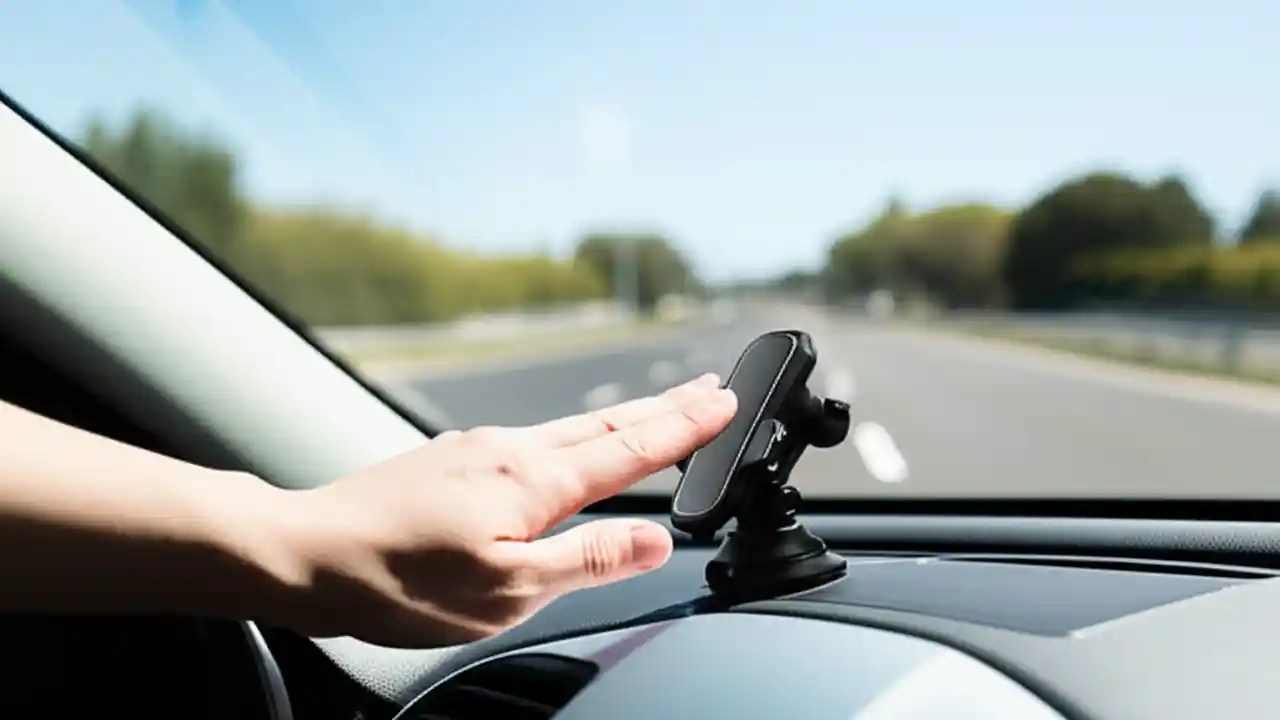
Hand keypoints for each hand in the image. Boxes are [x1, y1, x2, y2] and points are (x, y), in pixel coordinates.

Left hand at [276, 373, 735, 647]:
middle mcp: (512, 450)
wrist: (307, 552)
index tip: (726, 403)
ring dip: (626, 416)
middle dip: (668, 406)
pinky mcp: (455, 458)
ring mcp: (480, 448)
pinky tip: (573, 445)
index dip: (685, 428)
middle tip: (713, 387)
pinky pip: (538, 438)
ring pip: (573, 428)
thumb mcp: (507, 591)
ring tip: (661, 410)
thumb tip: (655, 540)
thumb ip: (588, 558)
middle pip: (609, 423)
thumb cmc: (399, 580)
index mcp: (534, 480)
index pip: (631, 449)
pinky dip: (578, 435)